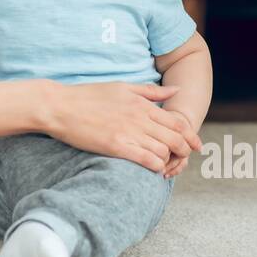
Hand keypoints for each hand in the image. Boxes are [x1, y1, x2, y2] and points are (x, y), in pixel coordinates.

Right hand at [46, 81, 202, 173]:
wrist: (60, 106)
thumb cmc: (88, 96)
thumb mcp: (122, 87)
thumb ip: (150, 91)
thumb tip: (176, 90)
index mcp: (141, 103)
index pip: (177, 122)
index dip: (190, 136)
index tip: (196, 145)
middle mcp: (139, 117)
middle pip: (175, 138)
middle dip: (184, 150)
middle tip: (183, 158)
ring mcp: (128, 132)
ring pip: (163, 151)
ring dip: (168, 160)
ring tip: (165, 165)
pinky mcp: (117, 146)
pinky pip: (147, 160)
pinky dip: (155, 167)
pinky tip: (153, 169)